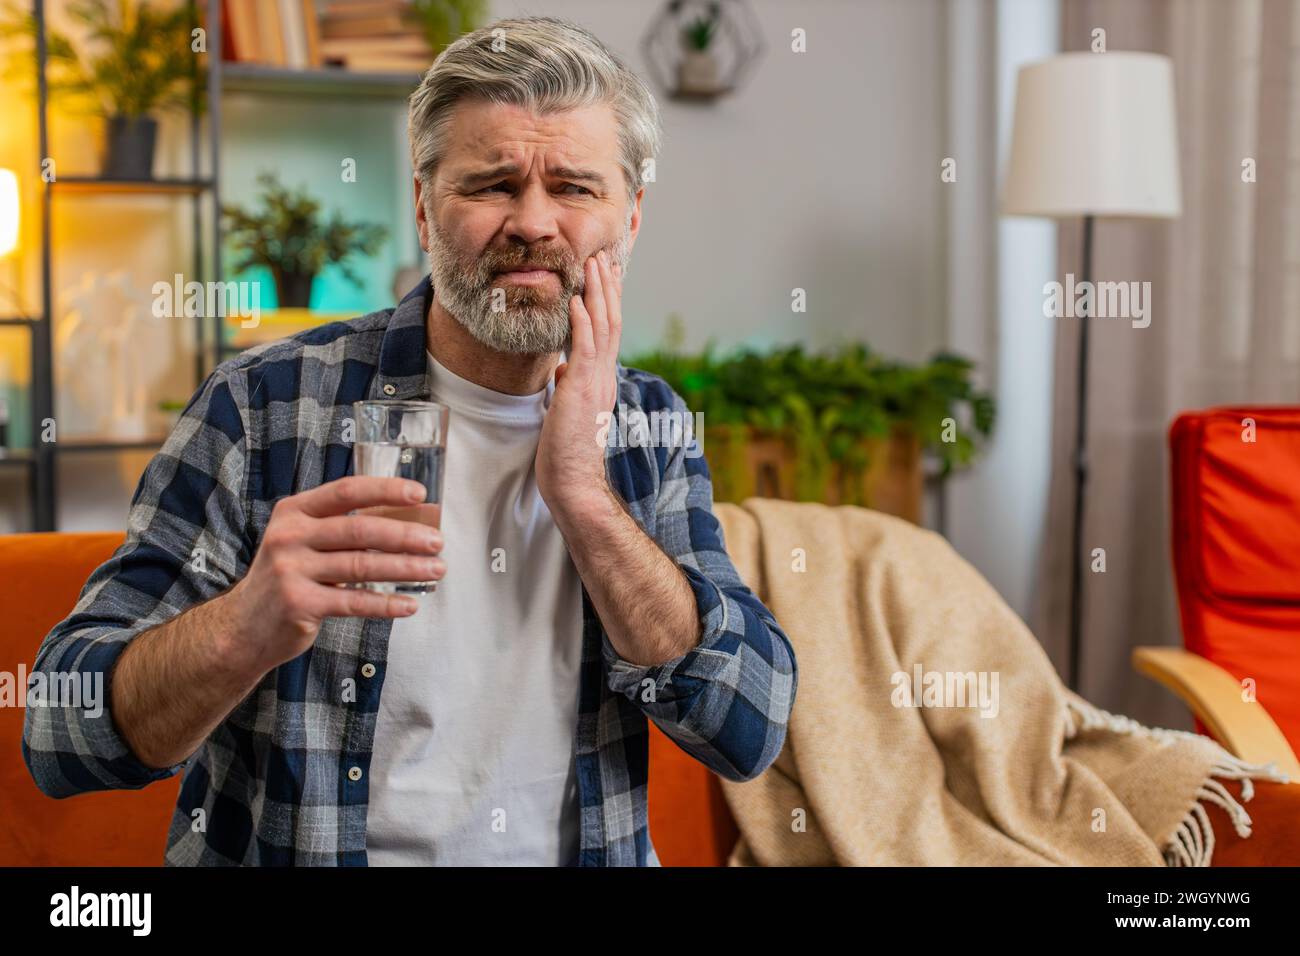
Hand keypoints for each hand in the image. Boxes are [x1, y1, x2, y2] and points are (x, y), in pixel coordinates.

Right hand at [222, 475, 445, 675]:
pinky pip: (354, 601)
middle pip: (360, 530)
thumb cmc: (286, 577)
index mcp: (294, 512)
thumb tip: (404, 520)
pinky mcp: (300, 604)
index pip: (346, 491)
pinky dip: (386, 604)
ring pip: (362, 565)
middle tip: (437, 542)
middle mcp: (290, 536)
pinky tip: (410, 604)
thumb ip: (338, 527)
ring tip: (435, 570)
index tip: (419, 495)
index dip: (385, 490)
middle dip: (406, 535)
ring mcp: (292, 571)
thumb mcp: (301, 541)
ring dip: (406, 568)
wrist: (243, 626)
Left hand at [535, 250, 622, 515]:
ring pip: (601, 328)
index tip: (605, 276)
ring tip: (593, 265)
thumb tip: (562, 370)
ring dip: (596, 294)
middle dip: (606, 287)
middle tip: (603, 257)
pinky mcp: (582, 390)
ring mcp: (596, 382)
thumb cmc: (566, 452)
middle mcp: (604, 377)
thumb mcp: (568, 411)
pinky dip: (580, 322)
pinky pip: (583, 349)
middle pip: (610, 322)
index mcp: (602, 381)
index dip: (607, 302)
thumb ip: (569, 387)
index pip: (608, 333)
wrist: (574, 482)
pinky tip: (576, 299)